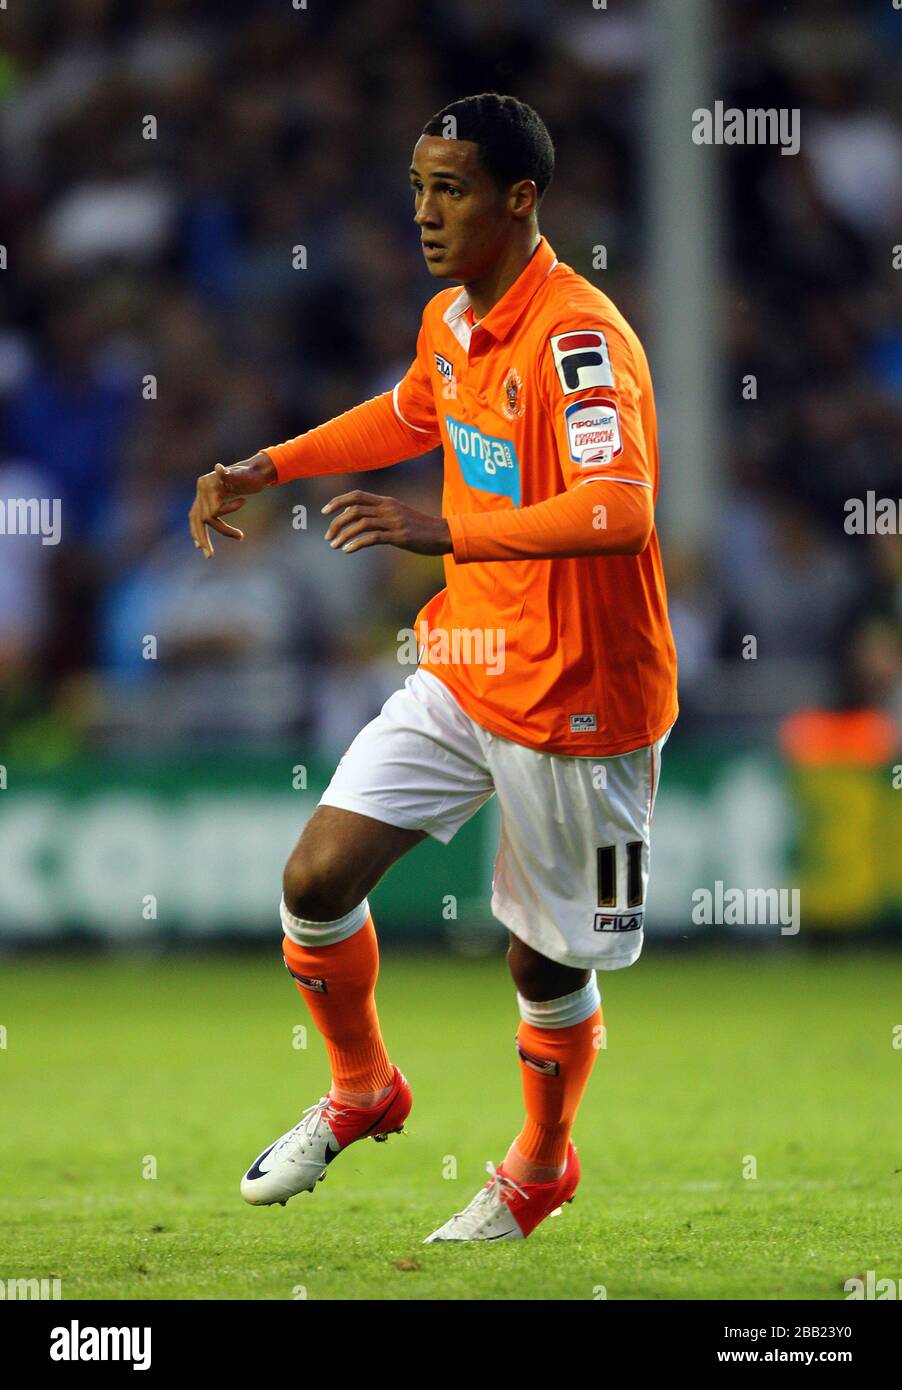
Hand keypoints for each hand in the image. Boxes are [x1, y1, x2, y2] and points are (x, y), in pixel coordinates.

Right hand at [189, 453, 275, 557]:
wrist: (253, 472)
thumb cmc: (250, 474)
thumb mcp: (244, 475)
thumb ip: (231, 474)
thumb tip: (218, 468)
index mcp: (207, 484)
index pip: (212, 510)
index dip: (228, 511)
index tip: (244, 501)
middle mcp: (201, 490)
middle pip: (199, 519)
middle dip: (205, 537)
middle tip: (210, 556)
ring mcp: (202, 496)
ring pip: (196, 521)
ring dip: (202, 538)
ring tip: (209, 555)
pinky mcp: (205, 502)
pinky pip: (198, 519)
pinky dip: (199, 531)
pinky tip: (199, 545)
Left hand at [322, 490, 451, 555]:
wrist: (443, 534)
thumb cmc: (420, 528)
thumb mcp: (399, 515)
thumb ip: (380, 514)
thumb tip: (357, 520)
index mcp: (387, 501)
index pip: (356, 495)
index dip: (338, 501)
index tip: (324, 511)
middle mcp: (388, 508)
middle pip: (354, 509)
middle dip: (336, 523)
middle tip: (328, 537)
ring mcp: (394, 521)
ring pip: (360, 523)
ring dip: (343, 535)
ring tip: (335, 546)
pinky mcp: (399, 536)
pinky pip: (373, 537)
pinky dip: (357, 543)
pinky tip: (348, 550)